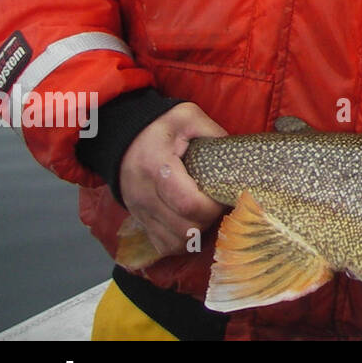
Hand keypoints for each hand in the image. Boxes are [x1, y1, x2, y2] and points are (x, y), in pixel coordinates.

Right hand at [118, 103, 227, 258]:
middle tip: (219, 205)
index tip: (224, 196)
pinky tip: (193, 225)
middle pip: (184, 229)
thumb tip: (238, 156)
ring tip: (207, 215)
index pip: (188, 204)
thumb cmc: (159, 126)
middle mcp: (144, 195)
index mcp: (156, 167)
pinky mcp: (140, 221)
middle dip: (209, 222)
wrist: (122, 137)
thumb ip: (214, 133)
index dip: (212, 208)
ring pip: (174, 242)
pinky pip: (163, 245)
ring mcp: (140, 211)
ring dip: (197, 234)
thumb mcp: (187, 117)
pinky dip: (182, 242)